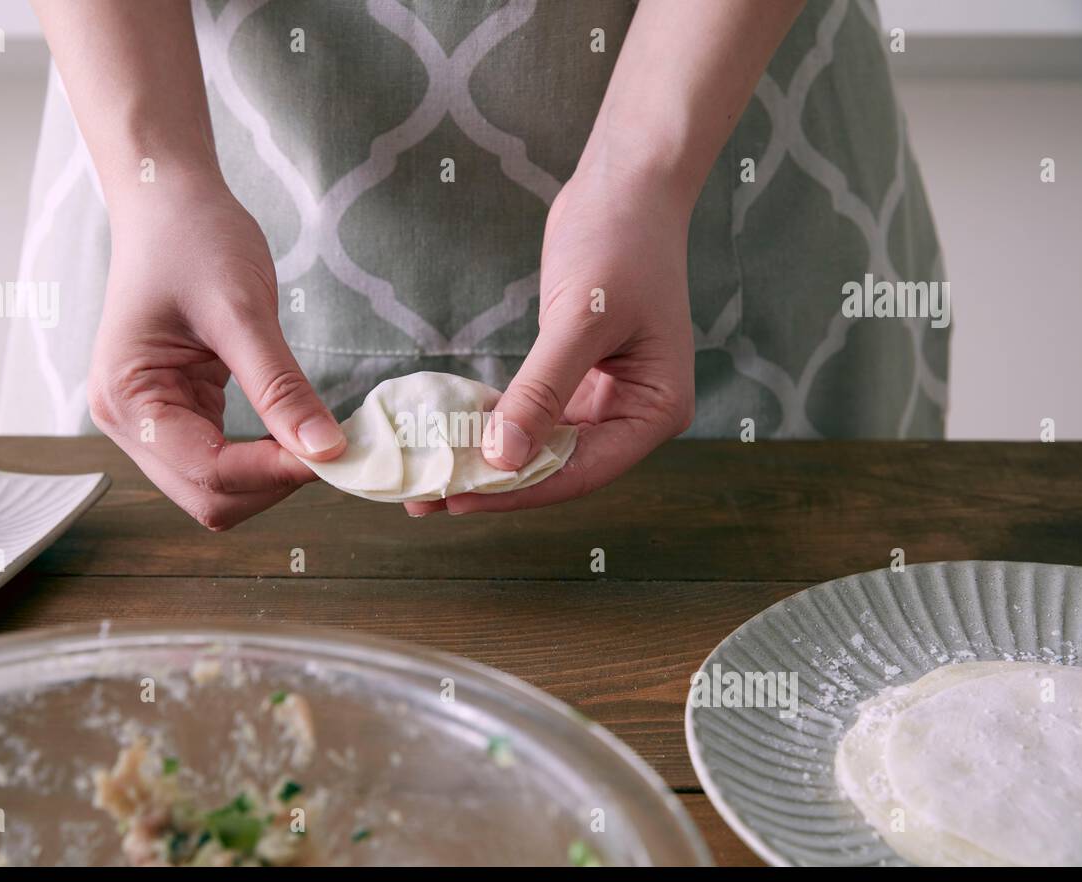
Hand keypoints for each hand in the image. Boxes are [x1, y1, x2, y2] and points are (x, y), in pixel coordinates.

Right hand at [88, 176, 345, 529]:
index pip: (208, 473)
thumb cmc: (193, 238)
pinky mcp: (174, 412)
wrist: (169, 198)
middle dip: (273, 483)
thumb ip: (281, 387)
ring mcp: (148, 421)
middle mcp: (127, 422)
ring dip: (269, 476)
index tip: (337, 454)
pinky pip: (222, 460)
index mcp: (127, 399)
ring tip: (317, 438)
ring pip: (216, 488)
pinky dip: (262, 457)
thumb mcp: (242, 311)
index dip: (276, 474)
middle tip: (333, 450)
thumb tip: (327, 451)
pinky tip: (294, 429)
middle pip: (208, 496)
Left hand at [407, 158, 694, 516]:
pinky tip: (451, 438)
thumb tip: (503, 458)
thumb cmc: (619, 243)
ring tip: (426, 479)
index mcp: (655, 410)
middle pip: (559, 467)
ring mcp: (606, 397)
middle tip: (427, 497)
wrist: (626, 184)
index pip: (581, 470)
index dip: (518, 489)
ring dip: (487, 461)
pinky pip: (532, 416)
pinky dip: (493, 426)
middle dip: (495, 483)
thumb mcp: (579, 320)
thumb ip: (542, 392)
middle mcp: (634, 413)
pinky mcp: (576, 377)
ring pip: (541, 446)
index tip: (459, 497)